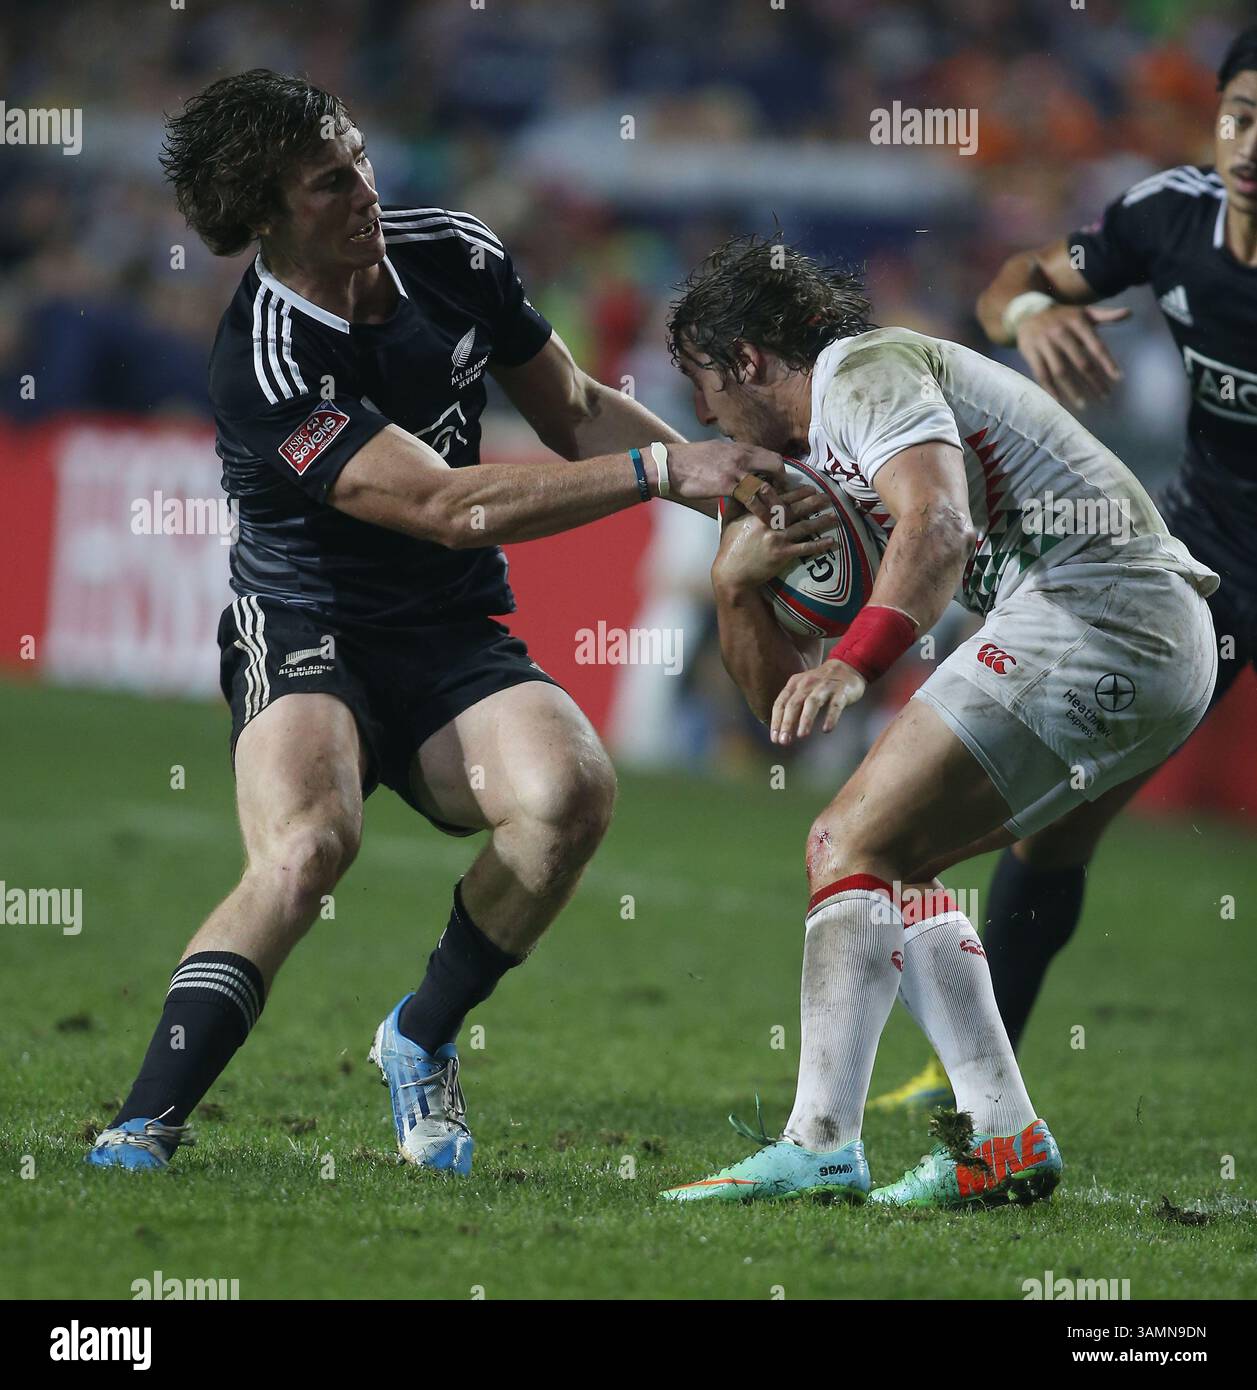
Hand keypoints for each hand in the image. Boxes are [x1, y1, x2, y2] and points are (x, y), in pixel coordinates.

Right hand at [664, 440, 786, 521]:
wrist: (670, 466)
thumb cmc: (688, 461)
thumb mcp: (715, 452)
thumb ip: (731, 458)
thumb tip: (738, 466)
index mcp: (740, 447)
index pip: (770, 456)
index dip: (779, 471)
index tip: (783, 485)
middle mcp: (742, 456)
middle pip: (776, 466)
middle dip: (785, 484)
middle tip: (787, 499)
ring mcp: (736, 470)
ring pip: (767, 486)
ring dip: (778, 503)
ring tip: (783, 516)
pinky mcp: (728, 485)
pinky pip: (752, 500)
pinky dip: (763, 512)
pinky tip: (767, 521)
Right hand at [713, 486, 836, 590]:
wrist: (731, 573)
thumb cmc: (729, 548)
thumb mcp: (729, 521)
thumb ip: (735, 504)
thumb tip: (737, 490)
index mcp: (758, 513)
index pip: (782, 498)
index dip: (799, 492)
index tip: (811, 488)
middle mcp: (770, 523)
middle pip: (797, 509)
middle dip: (814, 502)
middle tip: (828, 497)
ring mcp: (778, 539)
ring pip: (805, 526)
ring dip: (821, 521)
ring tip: (834, 516)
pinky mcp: (783, 554)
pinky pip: (805, 548)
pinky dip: (819, 545)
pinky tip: (831, 541)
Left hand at [771, 658, 866, 744]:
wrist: (847, 667)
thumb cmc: (821, 684)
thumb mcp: (803, 689)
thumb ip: (793, 705)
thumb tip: (782, 730)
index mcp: (795, 684)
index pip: (781, 703)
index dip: (776, 721)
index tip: (774, 738)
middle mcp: (807, 683)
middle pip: (794, 704)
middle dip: (787, 723)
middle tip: (784, 741)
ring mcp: (825, 686)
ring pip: (812, 703)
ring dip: (805, 720)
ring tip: (801, 735)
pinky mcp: (841, 691)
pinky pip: (835, 705)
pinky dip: (830, 717)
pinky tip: (826, 729)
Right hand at [1015, 304, 1129, 408]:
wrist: (1028, 312)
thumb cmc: (1063, 316)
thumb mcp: (1084, 312)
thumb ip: (1106, 314)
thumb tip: (1129, 313)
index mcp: (1078, 323)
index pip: (1096, 346)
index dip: (1107, 362)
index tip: (1118, 378)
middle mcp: (1061, 333)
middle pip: (1080, 363)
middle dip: (1093, 382)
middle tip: (1104, 396)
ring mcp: (1045, 344)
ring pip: (1061, 372)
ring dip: (1073, 390)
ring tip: (1083, 405)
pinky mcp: (1031, 353)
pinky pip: (1042, 375)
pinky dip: (1050, 389)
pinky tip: (1059, 402)